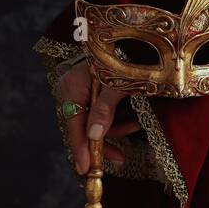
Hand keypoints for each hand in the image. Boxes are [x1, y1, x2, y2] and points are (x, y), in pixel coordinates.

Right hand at [55, 60, 138, 174]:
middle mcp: (73, 92)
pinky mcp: (95, 95)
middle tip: (120, 158)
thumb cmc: (124, 57)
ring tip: (136, 125)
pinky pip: (102, 115)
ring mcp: (83, 93)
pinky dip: (117, 120)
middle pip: (84, 127)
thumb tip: (94, 136)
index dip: (80, 148)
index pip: (73, 124)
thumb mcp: (115, 84)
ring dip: (117, 128)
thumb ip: (104, 110)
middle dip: (104, 141)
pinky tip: (134, 119)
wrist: (135, 39)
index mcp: (72, 87)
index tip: (84, 168)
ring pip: (96, 123)